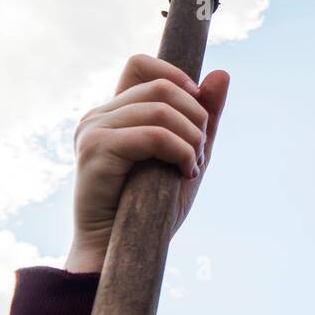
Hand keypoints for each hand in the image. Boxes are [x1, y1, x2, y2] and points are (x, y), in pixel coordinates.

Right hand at [67, 54, 229, 272]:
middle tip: (200, 152)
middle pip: (162, 86)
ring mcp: (93, 130)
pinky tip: (185, 172)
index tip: (197, 109)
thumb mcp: (187, 154)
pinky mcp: (96, 149)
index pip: (140, 63)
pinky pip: (153, 134)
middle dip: (196, 116)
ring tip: (192, 165)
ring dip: (192, 138)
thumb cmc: (150, 208)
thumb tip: (221, 73)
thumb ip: (203, 116)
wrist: (117, 250)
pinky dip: (181, 151)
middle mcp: (98, 115)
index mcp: (114, 112)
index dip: (176, 75)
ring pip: (161, 109)